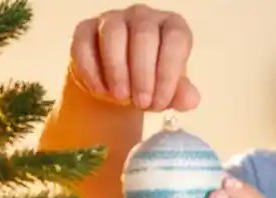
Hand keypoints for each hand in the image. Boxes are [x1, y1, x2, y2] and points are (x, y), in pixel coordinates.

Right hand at [68, 5, 199, 111]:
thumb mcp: (167, 92)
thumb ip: (181, 95)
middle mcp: (144, 17)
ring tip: (120, 97)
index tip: (161, 101)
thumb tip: (191, 100)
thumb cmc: (149, 84)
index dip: (168, 73)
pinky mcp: (86, 29)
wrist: (117, 88)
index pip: (176, 40)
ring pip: (113, 34)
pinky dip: (91, 70)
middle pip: (144, 35)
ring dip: (117, 69)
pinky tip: (100, 91)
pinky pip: (85, 42)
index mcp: (172, 26)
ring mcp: (113, 19)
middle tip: (141, 103)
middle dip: (143, 73)